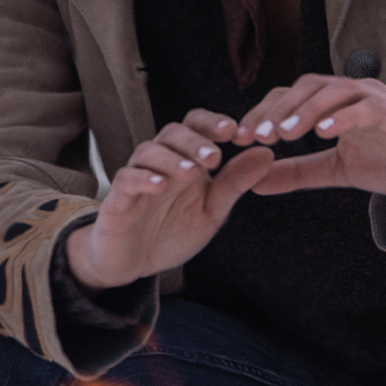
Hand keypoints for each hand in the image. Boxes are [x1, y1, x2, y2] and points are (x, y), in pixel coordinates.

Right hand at [63, 123, 273, 289]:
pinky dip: (143, 179)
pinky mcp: (117, 197)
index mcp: (186, 159)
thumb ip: (235, 183)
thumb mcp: (212, 210)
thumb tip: (267, 154)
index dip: (213, 123)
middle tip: (214, 157)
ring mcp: (137, 176)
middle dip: (195, 141)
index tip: (234, 131)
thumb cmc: (172, 232)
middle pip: (173, 132)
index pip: (197, 126)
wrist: (134, 262)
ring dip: (172, 159)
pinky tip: (160, 186)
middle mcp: (161, 161)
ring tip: (192, 173)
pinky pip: (127, 178)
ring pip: (149, 151)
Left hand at [176, 73, 385, 199]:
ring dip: (305, 111)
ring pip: (334, 91)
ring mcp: (378, 100)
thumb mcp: (339, 169)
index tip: (242, 138)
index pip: (291, 97)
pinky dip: (344, 117)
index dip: (264, 113)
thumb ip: (299, 172)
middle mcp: (354, 94)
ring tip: (283, 135)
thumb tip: (255, 182)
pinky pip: (368, 108)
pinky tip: (323, 133)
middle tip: (256, 136)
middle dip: (278, 110)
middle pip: (307, 87)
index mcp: (336, 104)